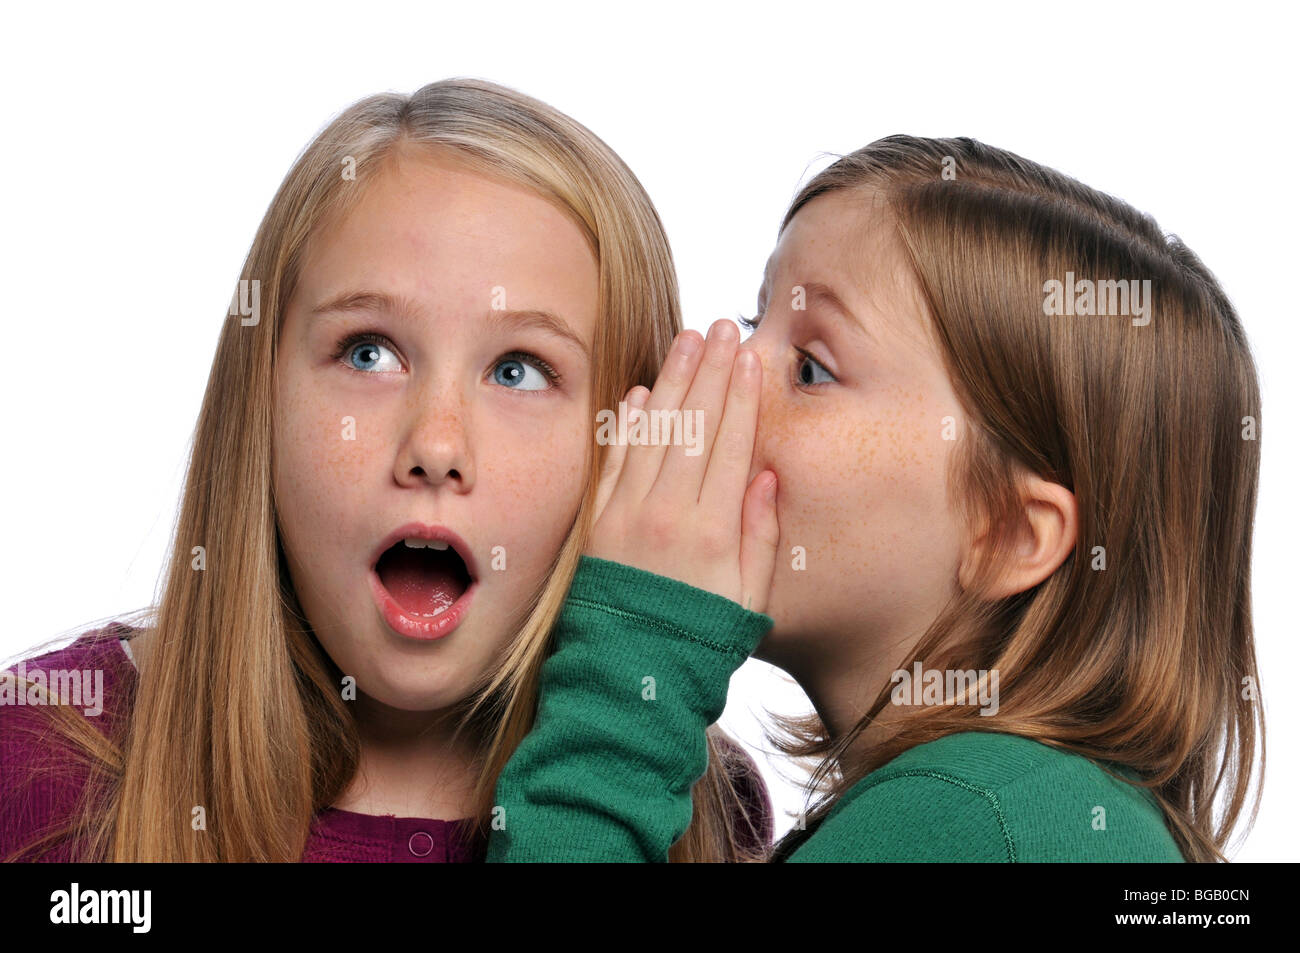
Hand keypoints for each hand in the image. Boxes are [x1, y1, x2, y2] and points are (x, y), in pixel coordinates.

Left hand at [586, 318, 778, 613]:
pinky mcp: (598, 524)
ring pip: (654, 432)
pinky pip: (615, 460)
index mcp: (712, 532)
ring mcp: (627, 515)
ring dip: (671, 381)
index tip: (749, 357)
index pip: (730, 445)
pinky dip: (628, 423)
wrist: (629, 679)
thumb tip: (765, 476)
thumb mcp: (749, 601)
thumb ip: (759, 537)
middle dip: (710, 371)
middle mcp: (667, 514)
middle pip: (693, 426)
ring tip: (686, 340)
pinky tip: (640, 392)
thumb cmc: (699, 642)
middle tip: (722, 328)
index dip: (741, 397)